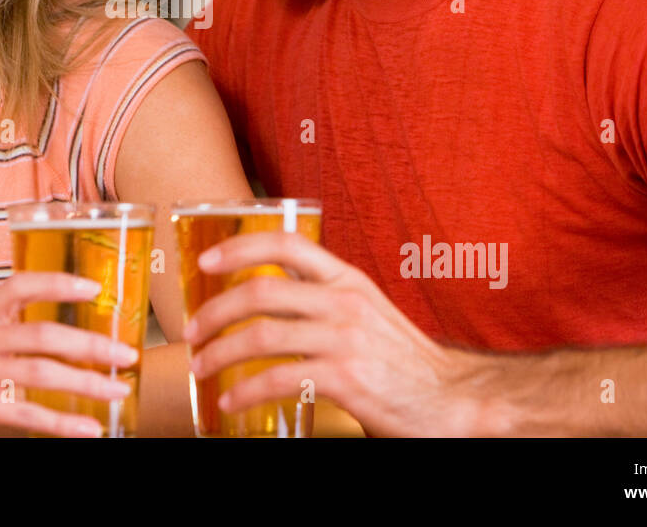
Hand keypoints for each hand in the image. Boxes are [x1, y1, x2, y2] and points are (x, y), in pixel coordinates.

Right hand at [0, 272, 139, 436]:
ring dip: (86, 383)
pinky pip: (26, 412)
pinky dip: (62, 422)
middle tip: (126, 354)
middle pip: (42, 334)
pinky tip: (88, 427)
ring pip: (40, 373)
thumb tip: (80, 340)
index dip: (57, 282)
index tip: (95, 287)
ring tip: (117, 391)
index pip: (19, 285)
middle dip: (90, 345)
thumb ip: (15, 335)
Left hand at [183, 233, 490, 435]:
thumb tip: (271, 302)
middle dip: (214, 311)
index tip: (205, 261)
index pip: (285, 244)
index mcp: (348, 280)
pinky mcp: (344, 378)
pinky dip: (244, 391)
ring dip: (220, 353)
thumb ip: (325, 302)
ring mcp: (344, 339)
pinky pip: (277, 379)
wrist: (455, 401)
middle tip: (191, 330)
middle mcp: (344, 302)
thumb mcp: (367, 313)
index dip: (239, 248)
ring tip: (202, 367)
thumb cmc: (405, 362)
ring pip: (260, 335)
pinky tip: (231, 401)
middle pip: (260, 291)